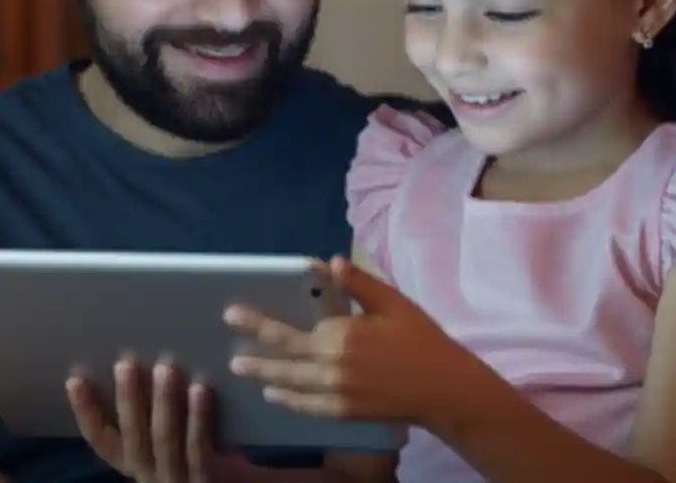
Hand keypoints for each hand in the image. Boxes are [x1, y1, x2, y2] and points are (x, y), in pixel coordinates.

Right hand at [66, 358, 254, 482]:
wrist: (237, 482)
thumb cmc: (194, 446)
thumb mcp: (166, 430)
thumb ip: (148, 406)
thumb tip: (134, 354)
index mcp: (131, 460)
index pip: (100, 440)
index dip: (85, 412)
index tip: (74, 380)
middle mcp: (147, 473)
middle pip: (133, 437)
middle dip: (128, 399)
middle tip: (126, 364)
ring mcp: (176, 478)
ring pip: (164, 440)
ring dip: (163, 402)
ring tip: (165, 369)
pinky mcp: (207, 478)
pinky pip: (199, 447)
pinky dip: (198, 418)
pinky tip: (200, 390)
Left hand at [225, 255, 489, 426]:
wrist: (444, 388)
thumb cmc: (420, 339)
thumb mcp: (392, 303)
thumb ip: (358, 283)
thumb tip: (329, 262)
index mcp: (339, 336)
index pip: (286, 332)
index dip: (257, 324)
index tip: (233, 315)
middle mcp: (331, 368)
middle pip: (282, 363)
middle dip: (254, 358)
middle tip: (232, 357)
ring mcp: (337, 395)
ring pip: (292, 387)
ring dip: (267, 378)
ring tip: (246, 372)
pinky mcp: (346, 413)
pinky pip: (309, 408)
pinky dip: (290, 401)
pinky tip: (277, 395)